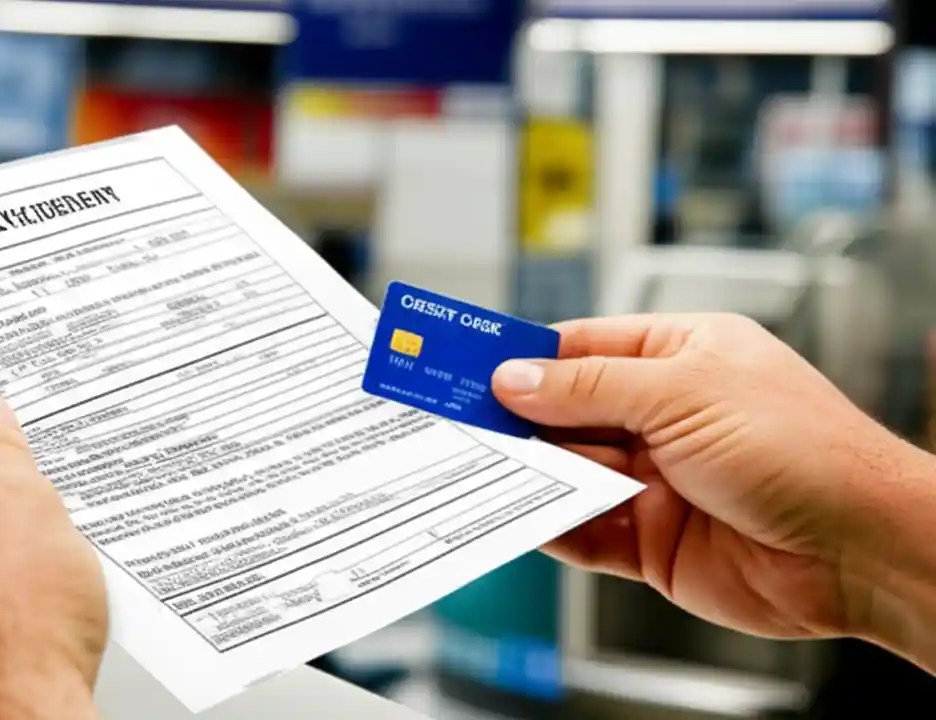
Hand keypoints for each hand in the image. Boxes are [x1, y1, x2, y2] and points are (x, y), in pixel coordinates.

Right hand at [492, 313, 935, 666]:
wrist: (860, 549)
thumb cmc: (803, 448)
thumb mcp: (683, 394)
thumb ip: (590, 388)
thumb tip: (516, 378)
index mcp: (679, 356)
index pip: (581, 348)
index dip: (522, 355)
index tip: (465, 361)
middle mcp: (663, 415)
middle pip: (566, 411)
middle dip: (515, 415)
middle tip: (454, 416)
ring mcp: (656, 478)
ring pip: (568, 471)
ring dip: (526, 469)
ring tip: (475, 463)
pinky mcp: (651, 539)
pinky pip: (583, 529)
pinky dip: (549, 524)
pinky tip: (519, 514)